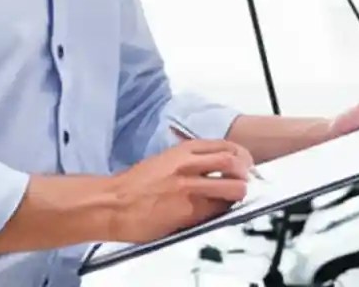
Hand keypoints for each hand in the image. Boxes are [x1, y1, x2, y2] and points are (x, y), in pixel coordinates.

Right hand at [108, 139, 251, 243]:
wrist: (113, 204)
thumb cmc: (134, 185)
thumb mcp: (164, 160)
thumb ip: (189, 161)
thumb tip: (214, 168)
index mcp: (182, 151)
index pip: (226, 146)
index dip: (242, 157)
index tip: (245, 166)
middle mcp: (187, 165)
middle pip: (234, 162)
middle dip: (246, 174)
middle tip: (244, 183)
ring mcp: (189, 188)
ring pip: (233, 187)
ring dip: (239, 194)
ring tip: (233, 199)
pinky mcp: (188, 211)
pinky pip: (218, 210)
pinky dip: (223, 211)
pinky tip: (216, 211)